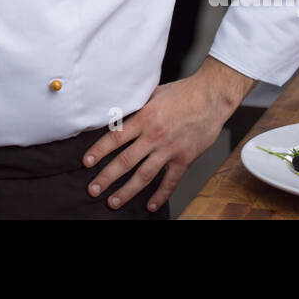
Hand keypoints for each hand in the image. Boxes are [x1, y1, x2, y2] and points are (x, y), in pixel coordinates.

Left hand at [83, 63, 246, 212]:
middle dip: (106, 177)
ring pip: (144, 175)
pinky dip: (160, 195)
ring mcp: (169, 149)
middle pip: (125, 161)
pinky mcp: (185, 158)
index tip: (86, 163)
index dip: (99, 151)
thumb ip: (136, 105)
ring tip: (113, 202)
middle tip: (92, 189)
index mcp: (144, 117)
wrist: (212, 97)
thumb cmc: (183, 92)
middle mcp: (154, 136)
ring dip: (127, 191)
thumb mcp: (153, 93)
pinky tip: (150, 205)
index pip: (115, 138)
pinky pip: (170, 181)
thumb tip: (118, 109)